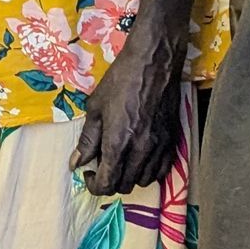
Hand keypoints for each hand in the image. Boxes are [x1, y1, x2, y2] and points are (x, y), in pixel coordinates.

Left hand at [73, 26, 184, 195]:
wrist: (154, 63)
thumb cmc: (121, 80)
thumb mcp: (96, 107)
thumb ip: (87, 140)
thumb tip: (76, 163)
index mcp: (118, 143)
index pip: (107, 183)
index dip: (94, 185)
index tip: (88, 174)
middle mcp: (141, 150)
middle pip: (125, 186)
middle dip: (110, 181)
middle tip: (101, 164)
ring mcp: (160, 147)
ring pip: (144, 181)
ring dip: (129, 177)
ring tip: (120, 160)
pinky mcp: (173, 141)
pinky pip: (162, 171)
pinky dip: (148, 171)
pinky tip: (140, 158)